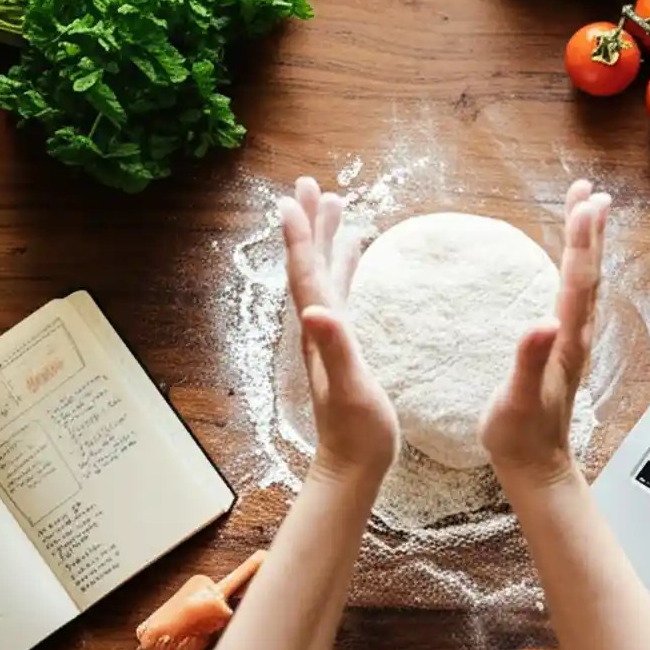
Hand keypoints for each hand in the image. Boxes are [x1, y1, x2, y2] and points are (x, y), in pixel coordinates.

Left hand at [280, 177, 399, 481]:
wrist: (354, 465)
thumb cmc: (358, 431)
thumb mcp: (350, 389)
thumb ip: (335, 349)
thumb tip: (316, 311)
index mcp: (320, 330)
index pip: (306, 274)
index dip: (299, 236)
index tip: (292, 198)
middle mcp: (319, 327)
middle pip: (309, 265)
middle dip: (308, 224)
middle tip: (309, 184)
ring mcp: (330, 336)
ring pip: (324, 275)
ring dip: (326, 239)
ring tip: (335, 204)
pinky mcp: (345, 346)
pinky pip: (342, 292)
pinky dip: (345, 266)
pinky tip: (355, 253)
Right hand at [480, 180, 610, 487]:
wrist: (536, 466)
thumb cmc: (521, 435)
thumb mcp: (518, 399)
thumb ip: (529, 361)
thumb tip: (542, 323)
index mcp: (565, 341)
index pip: (577, 281)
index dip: (581, 240)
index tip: (585, 202)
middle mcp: (576, 335)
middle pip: (587, 272)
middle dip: (588, 229)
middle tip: (588, 190)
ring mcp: (572, 340)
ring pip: (585, 281)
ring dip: (586, 243)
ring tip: (585, 207)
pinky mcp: (563, 347)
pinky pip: (573, 294)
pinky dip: (576, 266)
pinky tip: (570, 260)